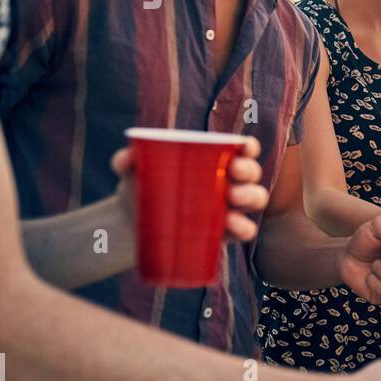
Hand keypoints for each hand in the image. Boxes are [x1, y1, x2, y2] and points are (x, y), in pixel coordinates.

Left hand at [111, 137, 268, 242]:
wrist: (131, 225)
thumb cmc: (141, 189)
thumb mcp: (131, 172)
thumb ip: (125, 160)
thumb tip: (127, 158)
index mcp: (215, 162)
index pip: (242, 150)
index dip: (249, 146)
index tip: (243, 146)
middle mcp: (229, 183)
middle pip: (251, 173)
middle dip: (249, 170)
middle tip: (232, 172)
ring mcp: (230, 209)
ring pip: (256, 199)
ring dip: (251, 196)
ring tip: (232, 198)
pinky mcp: (224, 234)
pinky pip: (245, 231)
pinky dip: (244, 227)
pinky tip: (231, 224)